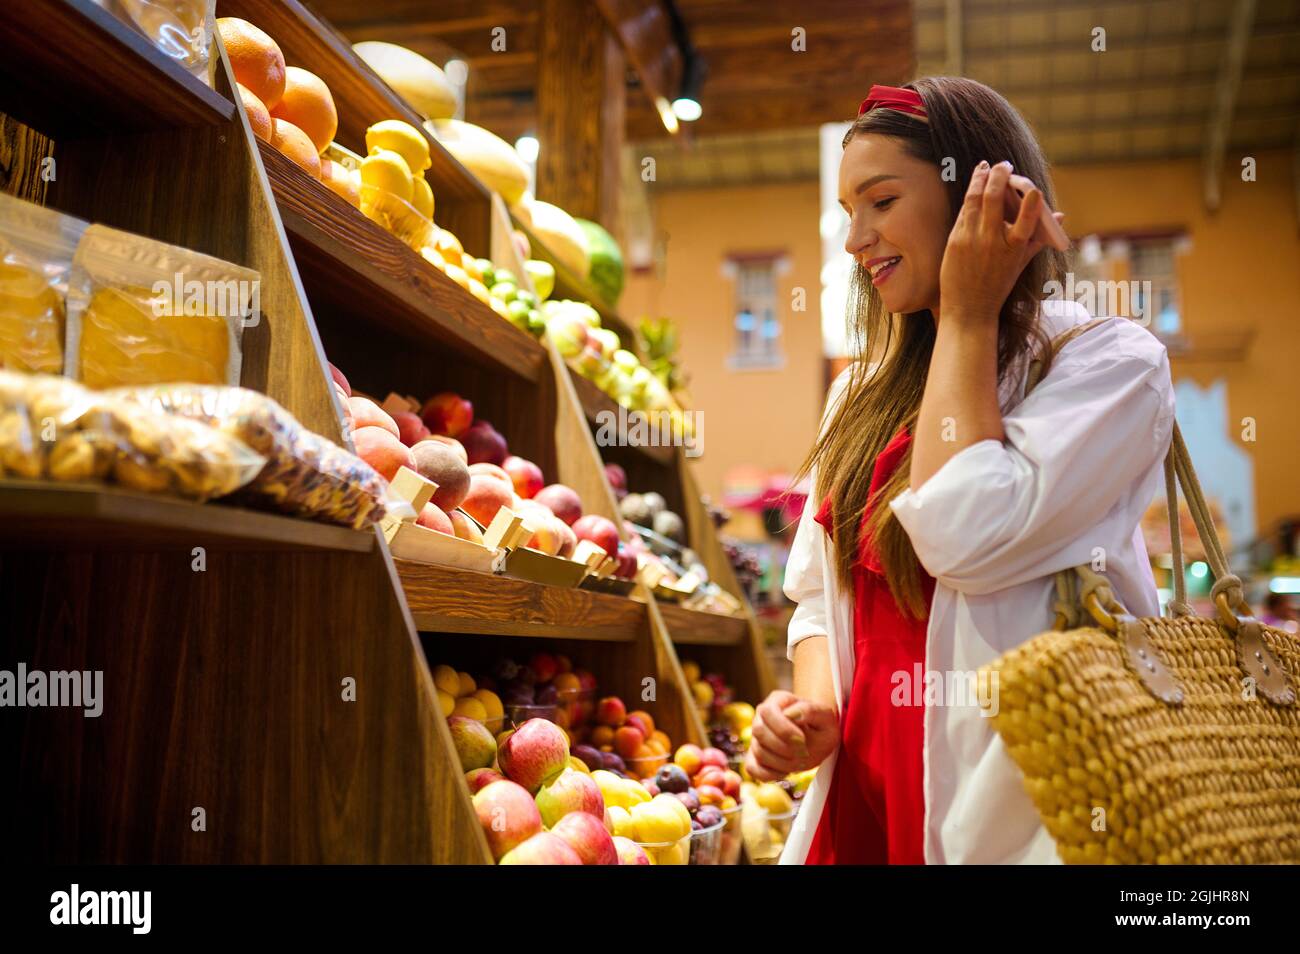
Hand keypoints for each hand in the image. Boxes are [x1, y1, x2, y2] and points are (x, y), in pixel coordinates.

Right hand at [744, 690, 838, 781]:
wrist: (818, 737)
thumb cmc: (822, 725)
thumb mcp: (825, 716)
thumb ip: (810, 711)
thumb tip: (790, 714)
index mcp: (777, 700)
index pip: (767, 712)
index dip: (783, 729)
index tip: (802, 741)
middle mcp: (762, 716)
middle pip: (758, 731)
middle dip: (783, 748)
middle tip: (804, 753)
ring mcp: (756, 737)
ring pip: (759, 752)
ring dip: (782, 763)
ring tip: (801, 761)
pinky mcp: (755, 756)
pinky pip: (753, 769)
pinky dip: (770, 775)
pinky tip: (787, 772)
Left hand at [939, 160, 1064, 325]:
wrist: (968, 309)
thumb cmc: (998, 285)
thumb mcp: (1022, 263)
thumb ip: (1039, 237)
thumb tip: (1060, 215)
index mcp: (1014, 248)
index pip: (1027, 222)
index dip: (1031, 204)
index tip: (1034, 189)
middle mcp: (992, 241)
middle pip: (994, 200)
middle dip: (999, 176)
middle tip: (1003, 165)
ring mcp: (972, 239)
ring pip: (975, 200)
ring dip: (980, 179)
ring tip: (985, 167)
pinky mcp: (955, 240)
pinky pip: (964, 211)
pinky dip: (970, 196)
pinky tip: (974, 184)